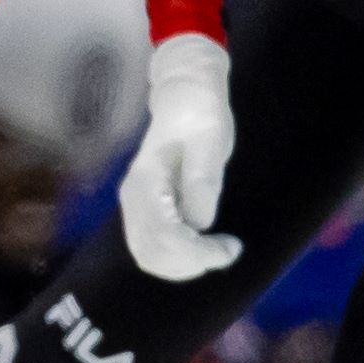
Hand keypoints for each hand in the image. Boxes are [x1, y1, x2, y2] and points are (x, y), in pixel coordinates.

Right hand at [118, 34, 242, 280]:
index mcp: (146, 183)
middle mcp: (133, 199)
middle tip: (226, 250)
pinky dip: (178, 257)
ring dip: (183, 265)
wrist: (184, 97)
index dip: (197, 253)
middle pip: (150, 255)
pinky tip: (202, 244)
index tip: (230, 248)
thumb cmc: (200, 115)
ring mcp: (135, 207)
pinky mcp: (144, 211)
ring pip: (148, 257)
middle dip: (190, 264)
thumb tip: (199, 226)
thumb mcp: (210, 142)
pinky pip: (152, 247)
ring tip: (216, 250)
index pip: (163, 237)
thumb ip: (202, 182)